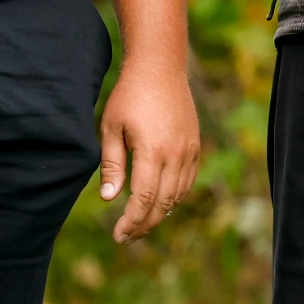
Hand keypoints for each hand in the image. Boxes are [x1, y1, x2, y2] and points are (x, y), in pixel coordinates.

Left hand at [98, 61, 200, 243]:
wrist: (159, 67)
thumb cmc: (129, 95)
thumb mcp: (111, 128)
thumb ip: (111, 165)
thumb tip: (109, 199)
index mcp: (152, 151)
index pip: (143, 199)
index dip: (131, 222)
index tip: (118, 235)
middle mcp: (175, 154)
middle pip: (163, 203)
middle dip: (144, 224)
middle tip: (127, 237)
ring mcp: (189, 149)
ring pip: (178, 195)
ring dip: (160, 213)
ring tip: (141, 223)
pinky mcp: (195, 144)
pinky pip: (188, 180)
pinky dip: (175, 196)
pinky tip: (160, 201)